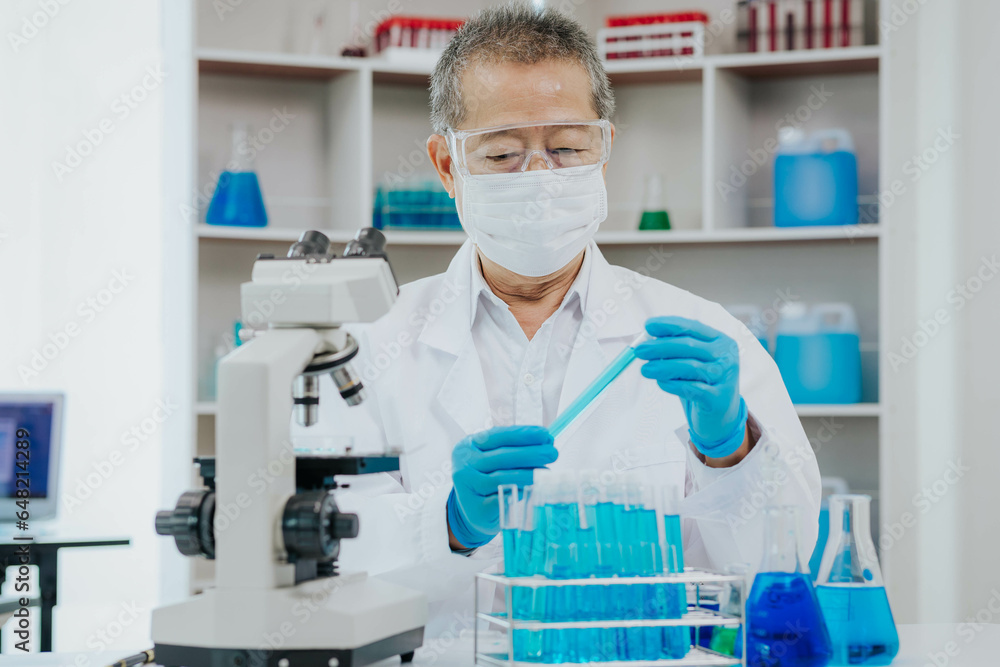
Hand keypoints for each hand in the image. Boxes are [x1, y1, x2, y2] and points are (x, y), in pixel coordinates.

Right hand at [447, 425, 556, 548]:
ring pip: (501, 478)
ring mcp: (466, 488)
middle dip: (531, 453)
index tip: (545, 434)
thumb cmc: (489, 478)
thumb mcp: (494, 458)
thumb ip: (514, 448)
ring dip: (527, 474)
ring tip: (547, 472)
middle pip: (501, 457)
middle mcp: (463, 464)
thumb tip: (547, 440)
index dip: (522, 434)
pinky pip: (499, 500)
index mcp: (468, 445)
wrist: (473, 511)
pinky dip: (517, 493)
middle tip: (553, 453)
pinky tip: (531, 490)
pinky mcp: (474, 509)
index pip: (496, 436)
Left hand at [634, 316, 747, 458]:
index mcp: (721, 341)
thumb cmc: (702, 383)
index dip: (669, 325)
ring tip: (645, 369)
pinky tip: (661, 383)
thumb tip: (647, 340)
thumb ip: (675, 350)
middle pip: (690, 346)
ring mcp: (726, 378)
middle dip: (661, 347)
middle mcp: (726, 357)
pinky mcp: (719, 399)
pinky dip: (674, 385)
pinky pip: (693, 389)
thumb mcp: (693, 362)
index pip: (693, 327)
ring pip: (690, 367)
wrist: (720, 417)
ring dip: (663, 367)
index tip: (648, 326)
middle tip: (639, 351)